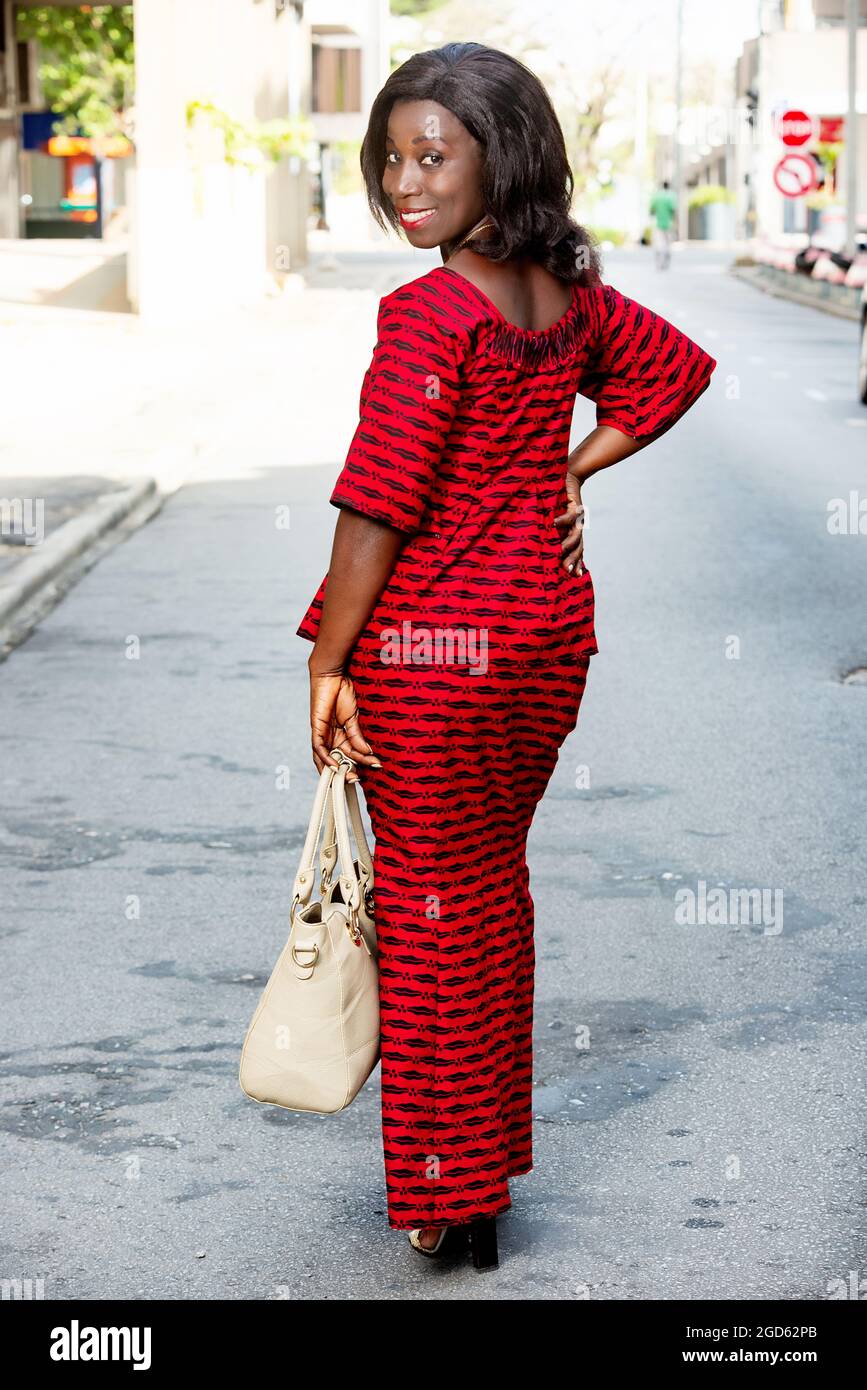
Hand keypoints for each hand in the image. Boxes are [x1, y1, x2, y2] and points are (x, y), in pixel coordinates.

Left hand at [309, 665, 381, 780]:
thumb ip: (357, 735)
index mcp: (341, 734)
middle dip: (348, 770)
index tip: (374, 767)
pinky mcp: (316, 728)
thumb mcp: (354, 717)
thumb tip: (367, 751)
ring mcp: (322, 733)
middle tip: (359, 778)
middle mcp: (331, 736)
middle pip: (339, 759)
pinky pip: (318, 748)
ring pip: (327, 757)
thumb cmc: (343, 691)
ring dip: (338, 769)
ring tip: (350, 776)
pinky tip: (335, 766)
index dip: (360, 762)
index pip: (350, 753)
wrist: (332, 674)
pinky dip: (326, 758)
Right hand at [554, 471, 584, 573]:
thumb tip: (531, 540)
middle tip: (566, 570)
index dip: (576, 562)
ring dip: (567, 544)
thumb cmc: (556, 497)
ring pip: (576, 535)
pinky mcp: (576, 506)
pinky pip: (570, 517)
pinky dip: (561, 521)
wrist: (568, 476)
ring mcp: (578, 518)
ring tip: (559, 552)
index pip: (576, 550)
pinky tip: (552, 524)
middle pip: (578, 547)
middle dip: (573, 559)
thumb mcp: (552, 516)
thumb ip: (547, 528)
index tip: (575, 576)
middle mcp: (578, 526)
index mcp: (573, 531)